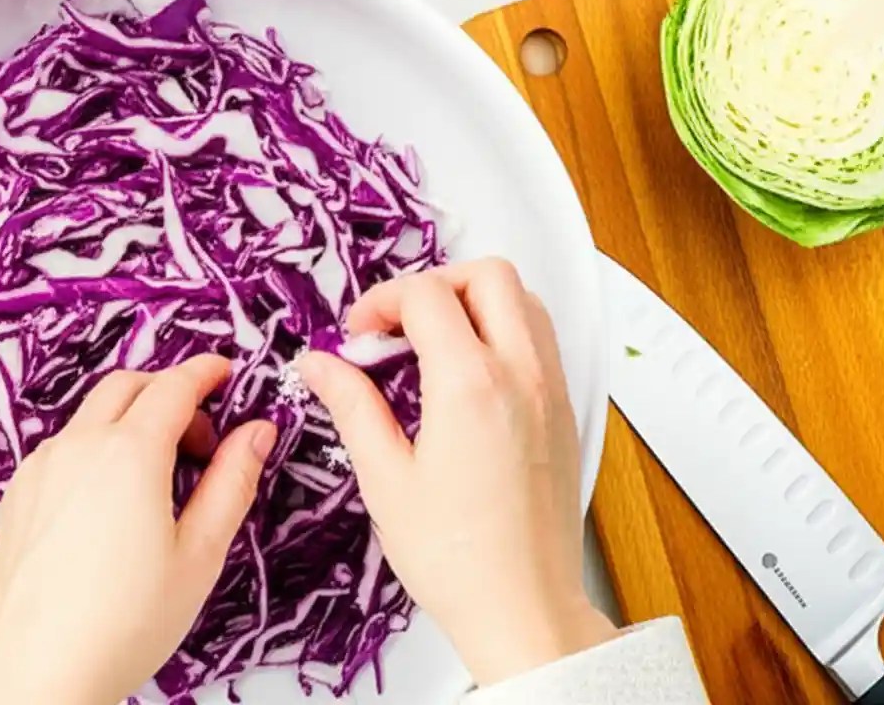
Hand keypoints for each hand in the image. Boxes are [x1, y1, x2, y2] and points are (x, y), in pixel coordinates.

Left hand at [0, 355, 276, 704]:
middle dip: (170, 393)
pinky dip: (97, 448)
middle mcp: (78, 448)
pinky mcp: (18, 496)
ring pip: (92, 415)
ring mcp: (40, 470)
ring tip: (161, 478)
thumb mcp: (200, 554)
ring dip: (132, 421)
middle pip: (128, 386)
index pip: (175, 385)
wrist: (36, 673)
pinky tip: (114, 501)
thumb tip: (256, 433)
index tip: (226, 373)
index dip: (207, 373)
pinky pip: (64, 447)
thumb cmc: (122, 624)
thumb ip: (232, 482)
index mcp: (129, 454)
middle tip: (203, 437)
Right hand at [297, 259, 616, 685]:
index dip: (381, 303)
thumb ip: (352, 406)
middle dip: (435, 283)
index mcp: (471, 385)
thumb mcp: (386, 479)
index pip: (427, 296)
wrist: (524, 609)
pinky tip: (467, 378)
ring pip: (525, 301)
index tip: (356, 338)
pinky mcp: (565, 414)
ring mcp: (553, 391)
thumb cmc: (454, 558)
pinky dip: (504, 333)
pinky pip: (542, 341)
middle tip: (397, 325)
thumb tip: (318, 364)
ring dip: (475, 302)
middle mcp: (522, 374)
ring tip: (432, 345)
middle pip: (490, 275)